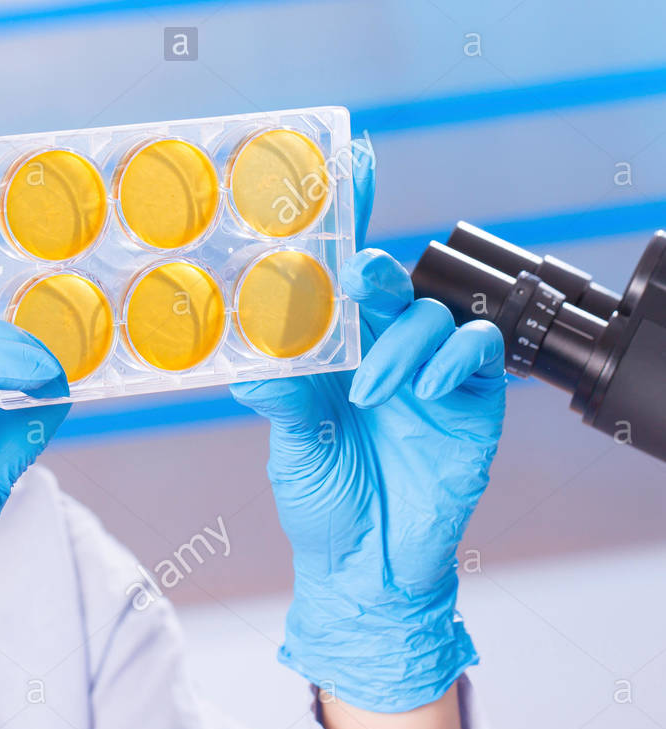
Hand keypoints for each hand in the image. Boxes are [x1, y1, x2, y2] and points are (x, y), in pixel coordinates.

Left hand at [230, 142, 505, 712]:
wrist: (370, 568)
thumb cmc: (324, 503)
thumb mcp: (293, 447)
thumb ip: (284, 400)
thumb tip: (255, 360)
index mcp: (332, 350)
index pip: (335, 275)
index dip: (342, 217)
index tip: (341, 159)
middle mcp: (382, 348)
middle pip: (388, 280)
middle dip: (374, 263)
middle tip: (359, 266)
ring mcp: (429, 370)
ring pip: (429, 312)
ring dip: (401, 339)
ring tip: (372, 389)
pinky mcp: (471, 396)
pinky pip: (473, 349)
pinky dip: (447, 358)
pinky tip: (416, 388)